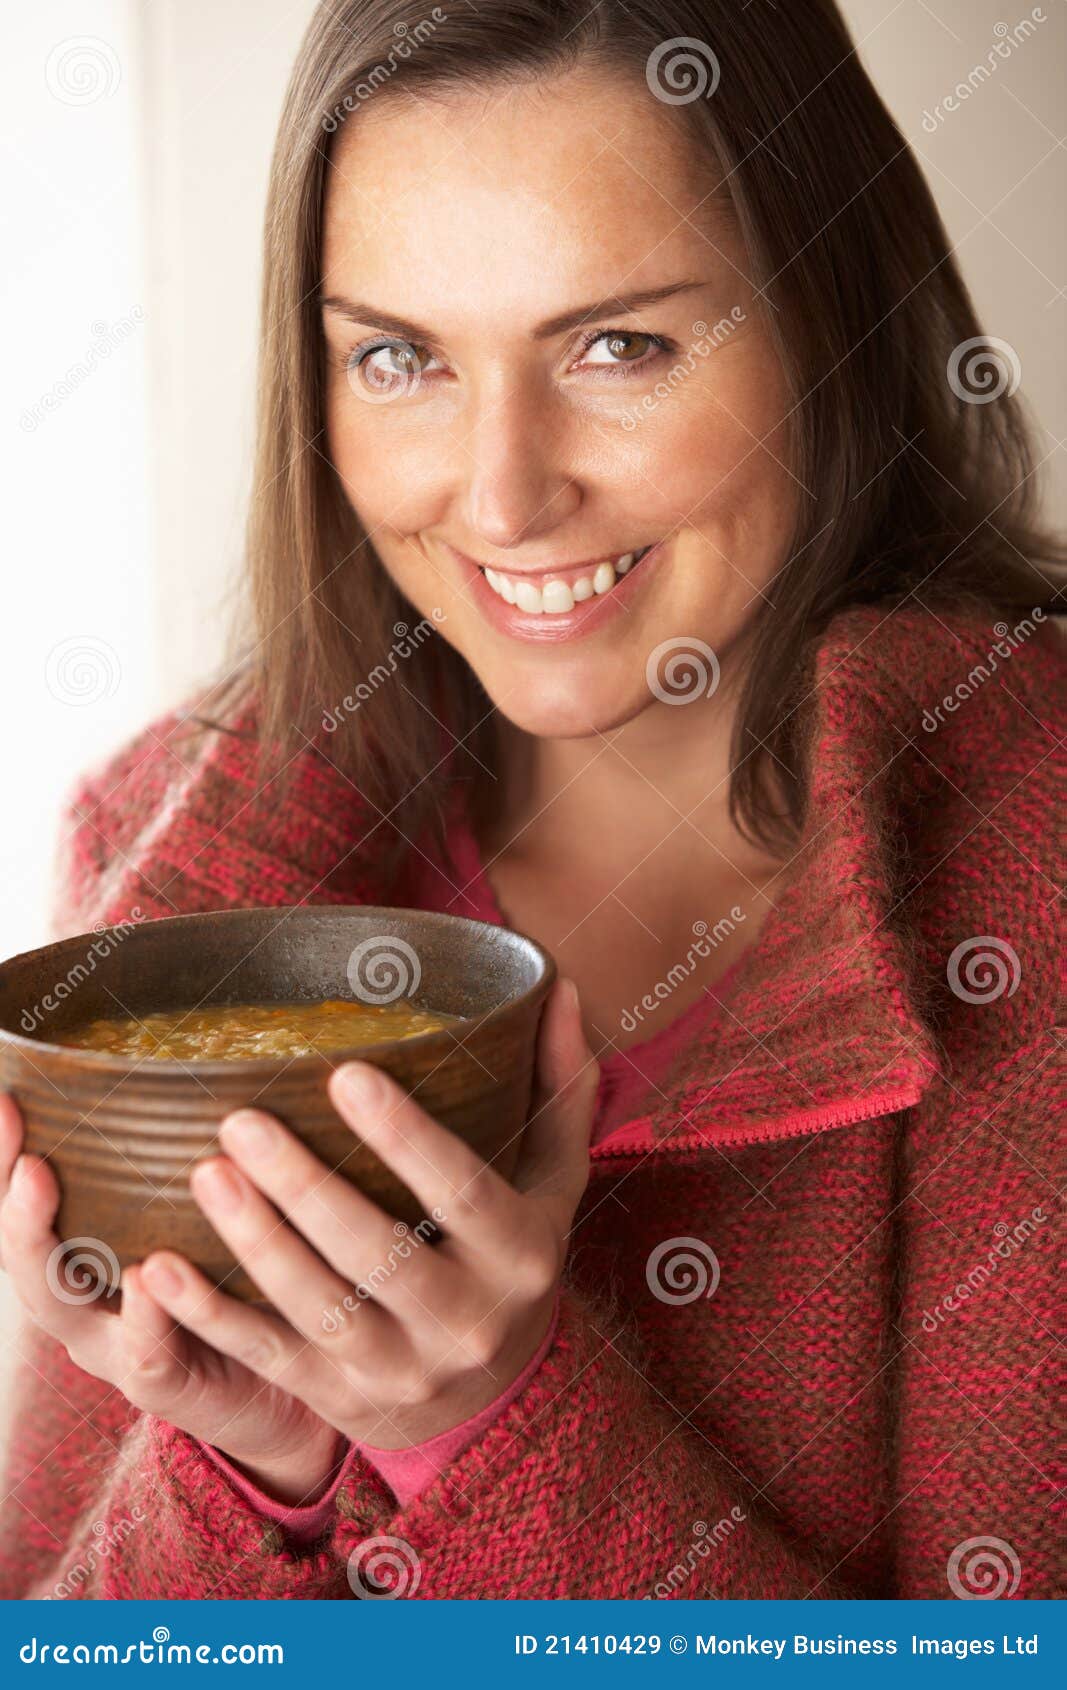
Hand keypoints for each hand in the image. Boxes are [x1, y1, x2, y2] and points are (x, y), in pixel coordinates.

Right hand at [0, 1099, 342, 1504]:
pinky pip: (145, 1347)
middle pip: (19, 1249)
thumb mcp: (209, 1213)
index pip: (25, 1198)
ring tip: (39, 1177)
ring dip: (41, 1235)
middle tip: (12, 1136)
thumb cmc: (242, 1285)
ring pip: (54, 1298)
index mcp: (86, 1255)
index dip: (3, 1152)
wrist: (287, 1390)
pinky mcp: (163, 1385)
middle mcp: (85, 1302)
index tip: (6, 1092)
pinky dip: (145, 1309)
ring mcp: (114, 1345)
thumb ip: (195, 1155)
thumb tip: (227, 1059)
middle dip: (3, 1190)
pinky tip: (150, 1272)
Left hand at [135, 976, 596, 1452]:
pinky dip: (210, 1318)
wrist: (498, 1401)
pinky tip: (160, 1269)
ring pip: (320, 1307)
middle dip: (305, 1187)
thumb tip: (557, 988)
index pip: (462, 1193)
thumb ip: (559, 1087)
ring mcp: (400, 1368)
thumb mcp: (551, 1181)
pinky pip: (269, 1360)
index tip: (346, 1072)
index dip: (405, 1137)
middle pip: (378, 1253)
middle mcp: (464, 1319)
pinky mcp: (340, 1399)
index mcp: (519, 1255)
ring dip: (255, 1243)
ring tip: (204, 1174)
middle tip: (241, 1119)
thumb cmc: (513, 1257)